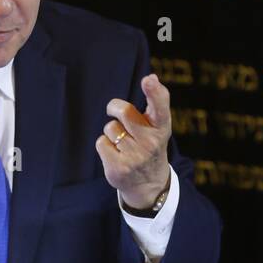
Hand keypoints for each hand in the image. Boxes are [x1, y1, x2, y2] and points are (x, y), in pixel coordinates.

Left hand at [95, 72, 170, 209]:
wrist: (148, 185)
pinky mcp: (118, 168)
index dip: (154, 92)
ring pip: (110, 128)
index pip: (160, 107)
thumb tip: (152, 77)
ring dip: (112, 132)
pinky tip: (117, 155)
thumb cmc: (151, 144)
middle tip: (119, 115)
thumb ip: (156, 101)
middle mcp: (150, 143)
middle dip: (115, 108)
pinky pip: (101, 142)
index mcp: (161, 128)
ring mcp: (135, 157)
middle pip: (124, 111)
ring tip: (124, 144)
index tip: (148, 80)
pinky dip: (105, 146)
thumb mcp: (159, 125)